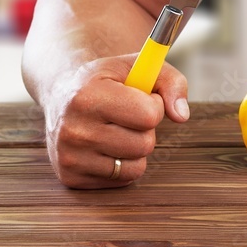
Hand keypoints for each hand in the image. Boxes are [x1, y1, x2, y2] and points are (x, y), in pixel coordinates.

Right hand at [43, 55, 189, 188]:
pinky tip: (107, 145)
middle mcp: (73, 128)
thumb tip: (181, 115)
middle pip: (144, 144)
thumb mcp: (140, 67)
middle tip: (127, 115)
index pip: (148, 115)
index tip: (141, 96)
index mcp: (87, 95)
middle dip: (145, 129)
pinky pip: (122, 180)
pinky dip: (123, 164)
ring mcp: (69, 156)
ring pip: (135, 166)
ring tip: (117, 129)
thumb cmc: (109, 80)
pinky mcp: (71, 177)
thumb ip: (171, 82)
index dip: (154, 104)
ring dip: (136, 148)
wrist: (64, 94)